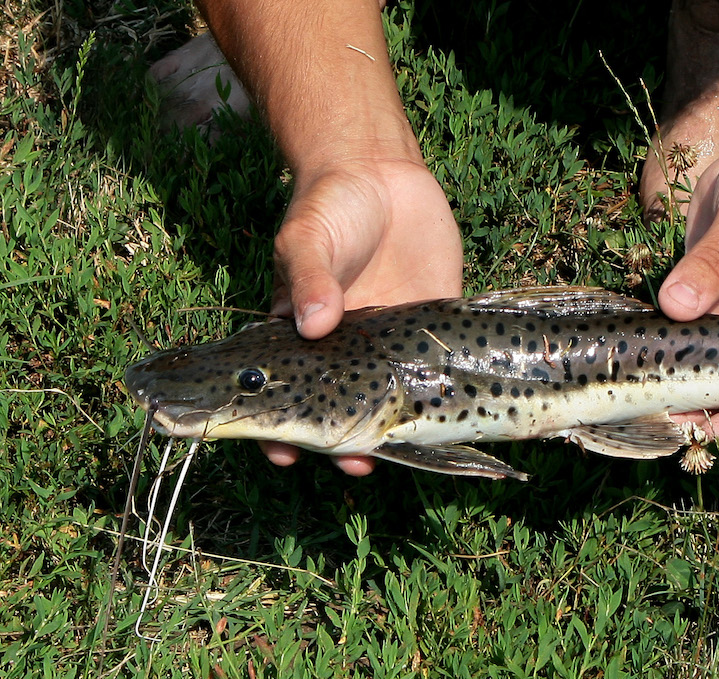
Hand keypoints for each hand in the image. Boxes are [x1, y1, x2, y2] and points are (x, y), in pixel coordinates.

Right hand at [260, 157, 463, 474]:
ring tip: (382, 458)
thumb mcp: (308, 239)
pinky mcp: (431, 326)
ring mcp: (389, 343)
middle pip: (337, 410)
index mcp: (302, 335)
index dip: (277, 430)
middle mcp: (345, 349)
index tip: (282, 454)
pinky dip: (438, 398)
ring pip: (388, 401)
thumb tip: (313, 323)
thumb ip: (309, 278)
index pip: (282, 392)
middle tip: (349, 462)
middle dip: (339, 444)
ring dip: (387, 433)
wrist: (382, 175)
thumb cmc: (329, 207)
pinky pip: (435, 370)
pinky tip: (440, 423)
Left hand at [659, 130, 718, 442]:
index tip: (712, 425)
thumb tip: (677, 305)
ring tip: (642, 402)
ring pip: (714, 375)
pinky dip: (667, 358)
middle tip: (663, 419)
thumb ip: (714, 260)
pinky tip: (635, 366)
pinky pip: (690, 344)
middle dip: (709, 411)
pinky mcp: (712, 309)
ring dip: (682, 389)